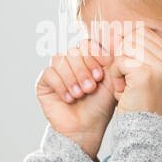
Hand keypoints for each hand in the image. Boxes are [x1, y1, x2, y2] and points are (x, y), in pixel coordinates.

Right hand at [35, 40, 118, 160]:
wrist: (88, 127)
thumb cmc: (102, 105)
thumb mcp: (111, 80)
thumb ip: (113, 58)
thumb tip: (116, 34)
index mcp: (88, 59)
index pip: (87, 44)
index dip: (94, 56)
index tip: (101, 74)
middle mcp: (71, 62)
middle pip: (74, 51)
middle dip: (85, 70)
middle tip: (91, 87)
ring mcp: (57, 70)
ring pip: (61, 60)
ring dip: (74, 78)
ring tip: (81, 94)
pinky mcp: (44, 82)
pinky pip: (50, 73)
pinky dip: (62, 86)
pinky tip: (70, 98)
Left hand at [111, 27, 161, 117]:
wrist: (145, 126)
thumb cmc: (140, 99)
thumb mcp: (139, 70)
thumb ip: (131, 49)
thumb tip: (112, 32)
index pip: (142, 32)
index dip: (127, 46)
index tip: (129, 68)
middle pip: (132, 37)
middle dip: (122, 55)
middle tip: (126, 77)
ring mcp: (160, 65)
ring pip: (124, 47)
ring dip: (117, 65)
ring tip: (124, 83)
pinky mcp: (146, 73)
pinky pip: (119, 61)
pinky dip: (115, 75)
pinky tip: (123, 90)